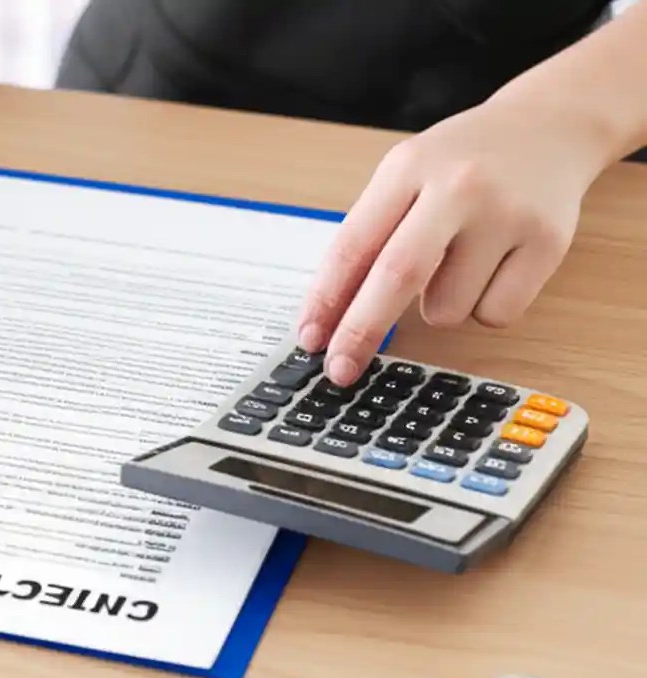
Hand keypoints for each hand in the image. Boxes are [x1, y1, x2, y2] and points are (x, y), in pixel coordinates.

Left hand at [297, 99, 604, 385]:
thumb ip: (370, 234)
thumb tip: (332, 316)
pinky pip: (495, 314)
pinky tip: (495, 267)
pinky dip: (484, 308)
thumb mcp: (406, 176)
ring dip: (439, 307)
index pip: (353, 245)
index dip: (325, 299)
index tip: (309, 339)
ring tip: (458, 263)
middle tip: (340, 370)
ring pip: (448, 308)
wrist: (548, 127)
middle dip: (361, 330)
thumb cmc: (460, 165)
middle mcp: (457, 187)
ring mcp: (506, 215)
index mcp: (407, 169)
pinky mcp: (548, 243)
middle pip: (397, 276)